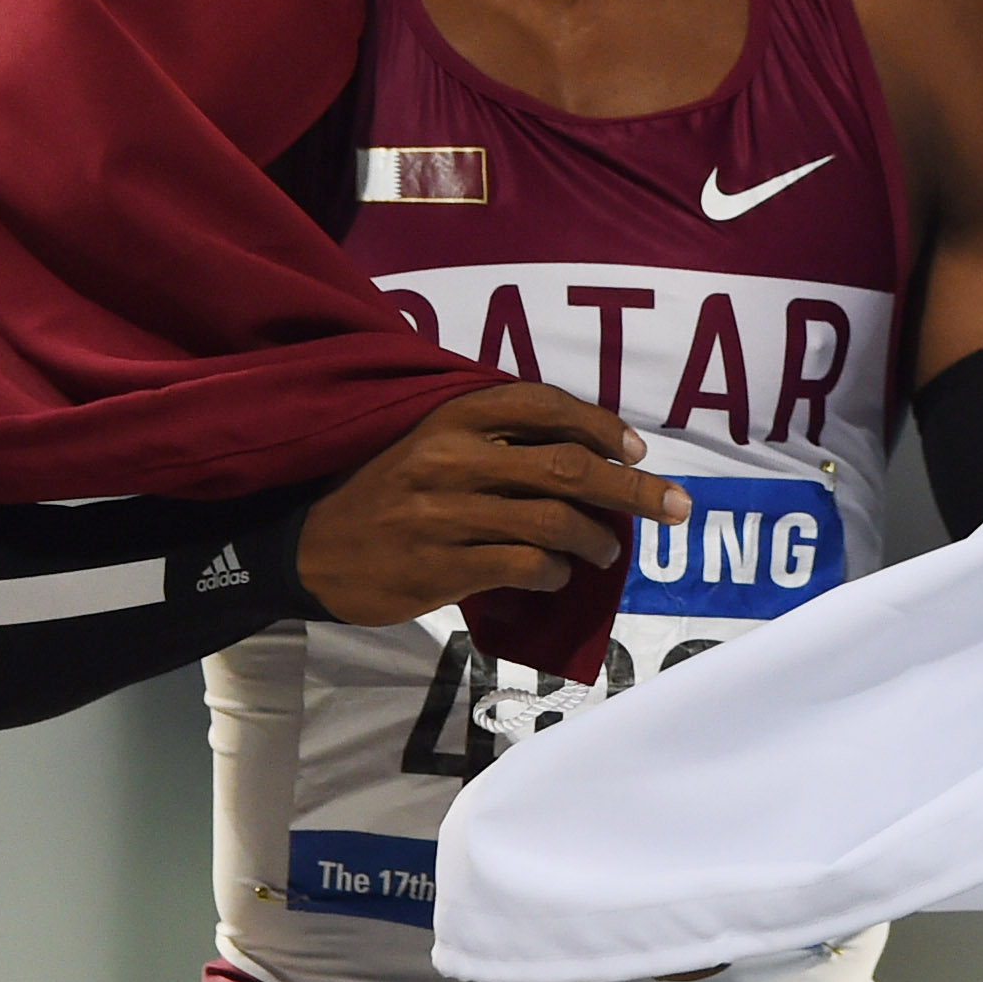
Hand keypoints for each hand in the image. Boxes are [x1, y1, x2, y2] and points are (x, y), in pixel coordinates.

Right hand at [295, 383, 693, 627]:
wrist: (306, 546)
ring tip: (607, 551)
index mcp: (450, 415)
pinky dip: (554, 572)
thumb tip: (583, 456)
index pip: (542, 404)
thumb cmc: (382, 489)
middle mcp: (450, 456)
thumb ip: (491, 439)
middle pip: (565, 467)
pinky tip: (559, 577)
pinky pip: (521, 565)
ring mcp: (443, 512)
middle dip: (632, 488)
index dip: (598, 425)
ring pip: (551, 521)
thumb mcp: (427, 440)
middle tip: (675, 507)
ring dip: (595, 539)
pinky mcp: (438, 565)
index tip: (637, 449)